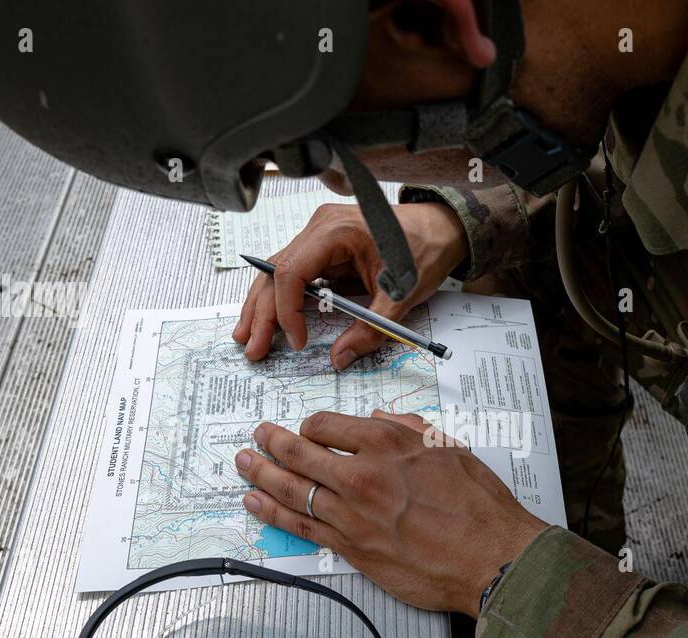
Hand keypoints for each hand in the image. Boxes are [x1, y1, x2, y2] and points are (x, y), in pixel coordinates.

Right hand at [232, 201, 467, 367]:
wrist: (440, 229)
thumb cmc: (424, 250)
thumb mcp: (402, 295)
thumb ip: (372, 329)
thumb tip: (339, 358)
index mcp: (336, 231)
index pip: (292, 272)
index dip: (288, 310)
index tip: (298, 341)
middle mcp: (319, 228)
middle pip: (276, 272)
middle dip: (262, 313)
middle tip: (252, 348)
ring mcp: (318, 236)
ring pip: (278, 273)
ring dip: (263, 306)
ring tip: (248, 337)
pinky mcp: (322, 248)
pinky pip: (294, 274)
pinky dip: (281, 299)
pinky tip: (268, 321)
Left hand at [233, 410, 546, 617]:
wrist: (490, 558)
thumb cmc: (479, 507)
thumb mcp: (450, 448)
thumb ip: (409, 428)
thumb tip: (380, 418)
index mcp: (387, 442)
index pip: (326, 425)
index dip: (310, 426)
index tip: (306, 430)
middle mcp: (362, 474)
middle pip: (298, 452)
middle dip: (270, 442)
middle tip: (257, 436)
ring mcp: (352, 514)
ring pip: (292, 489)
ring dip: (260, 474)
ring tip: (242, 464)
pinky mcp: (351, 548)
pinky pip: (300, 526)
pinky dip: (272, 512)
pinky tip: (254, 502)